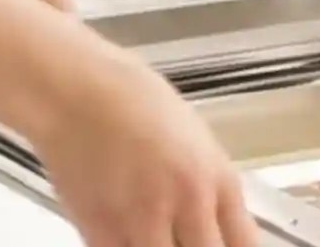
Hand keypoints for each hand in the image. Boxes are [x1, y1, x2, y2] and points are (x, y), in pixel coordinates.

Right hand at [31, 45, 259, 246]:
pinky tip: (123, 232)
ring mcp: (145, 220)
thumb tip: (214, 219)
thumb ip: (207, 184)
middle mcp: (189, 202)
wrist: (75, 90)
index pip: (244, 243)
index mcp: (217, 176)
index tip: (221, 245)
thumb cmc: (131, 98)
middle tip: (183, 238)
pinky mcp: (102, 231)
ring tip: (150, 233)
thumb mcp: (193, 136)